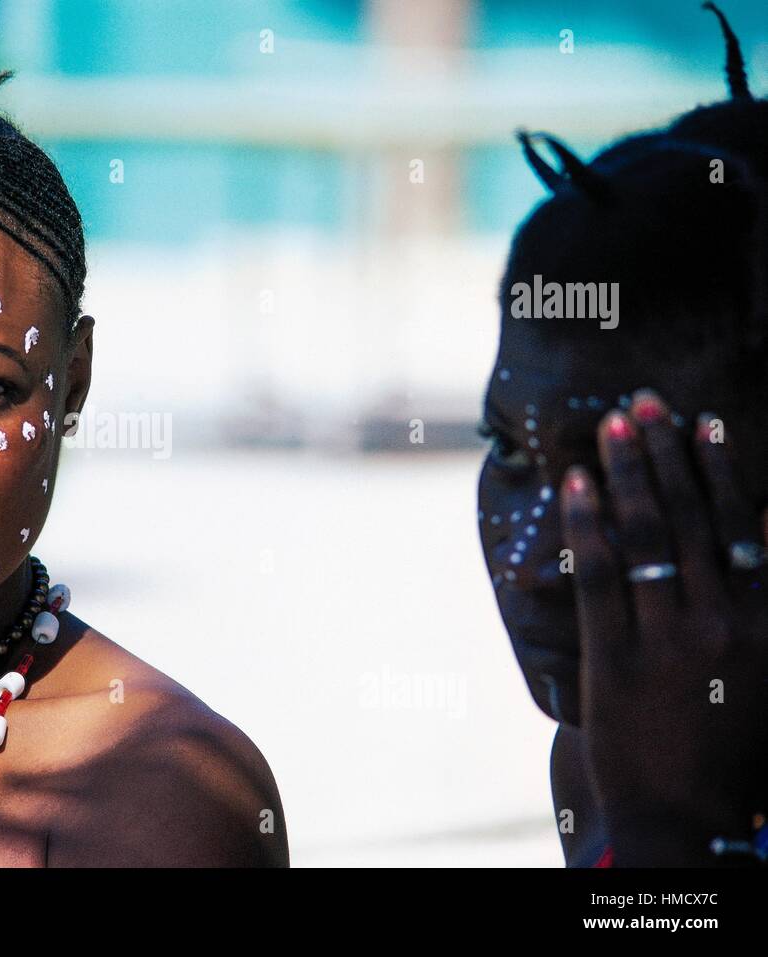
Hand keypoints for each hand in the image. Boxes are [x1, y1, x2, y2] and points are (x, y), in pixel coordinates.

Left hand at [560, 390, 767, 864]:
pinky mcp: (613, 658)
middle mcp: (726, 622)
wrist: (685, 815)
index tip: (703, 421)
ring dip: (628, 471)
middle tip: (645, 402)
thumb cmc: (732, 739)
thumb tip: (763, 525)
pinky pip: (599, 575)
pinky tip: (576, 484)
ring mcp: (668, 639)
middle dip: (666, 452)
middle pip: (693, 516)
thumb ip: (766, 596)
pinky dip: (588, 523)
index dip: (721, 468)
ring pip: (647, 534)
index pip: (746, 525)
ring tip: (612, 425)